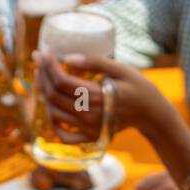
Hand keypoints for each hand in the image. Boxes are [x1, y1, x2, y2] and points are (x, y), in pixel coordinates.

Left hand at [34, 51, 171, 142]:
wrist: (150, 113)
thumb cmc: (136, 86)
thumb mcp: (121, 68)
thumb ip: (95, 62)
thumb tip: (67, 58)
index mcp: (99, 96)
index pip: (63, 82)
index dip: (49, 67)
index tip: (43, 53)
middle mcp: (92, 115)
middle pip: (55, 96)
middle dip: (43, 76)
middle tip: (39, 61)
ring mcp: (89, 129)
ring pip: (54, 112)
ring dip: (44, 94)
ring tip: (43, 77)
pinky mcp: (89, 137)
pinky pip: (63, 136)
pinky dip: (53, 124)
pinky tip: (50, 108)